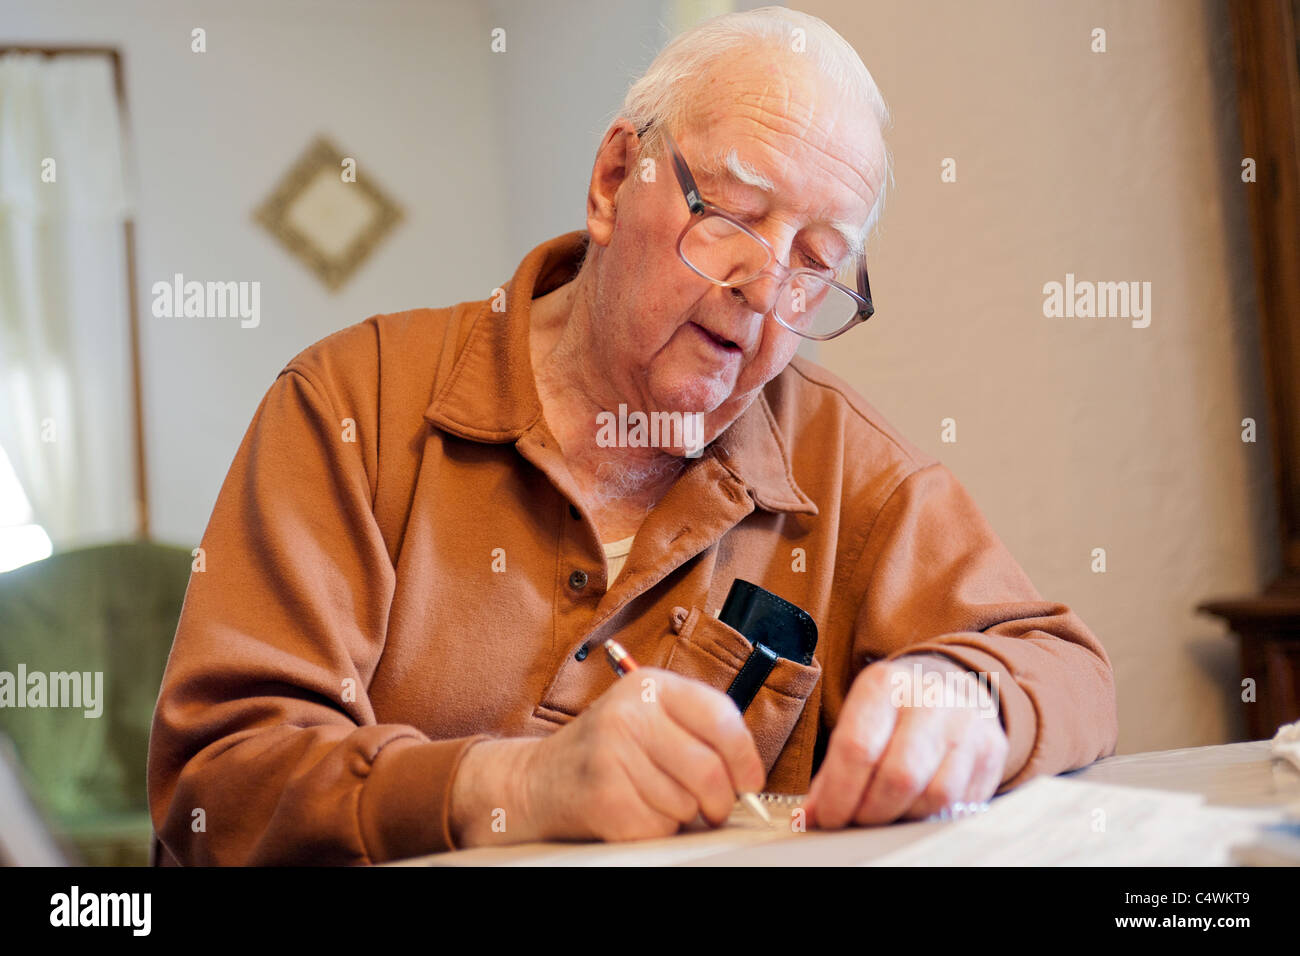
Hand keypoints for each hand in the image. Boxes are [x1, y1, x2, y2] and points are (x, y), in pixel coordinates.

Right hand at [449, 667, 764, 846]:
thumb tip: (749, 772)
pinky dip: (657, 829)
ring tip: (657, 798)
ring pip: (687, 802)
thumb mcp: (649, 715)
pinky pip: (660, 826)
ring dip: (683, 814)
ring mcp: (612, 753)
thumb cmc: (606, 749)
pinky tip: (636, 811)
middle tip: (713, 806)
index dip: (745, 757)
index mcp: (649, 684)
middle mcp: (629, 712)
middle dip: (720, 800)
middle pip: (710, 770)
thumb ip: (697, 727)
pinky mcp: (604, 796)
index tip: (750, 780)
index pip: (720, 717)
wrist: (538, 779)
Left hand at [803, 654, 1007, 828]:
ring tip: (886, 813)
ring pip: (934, 794)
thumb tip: (809, 818)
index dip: (839, 793)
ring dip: (903, 816)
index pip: (857, 748)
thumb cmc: (892, 713)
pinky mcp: (992, 748)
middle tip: (857, 821)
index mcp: (885, 684)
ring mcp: (967, 722)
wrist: (950, 686)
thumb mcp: (857, 722)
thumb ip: (833, 770)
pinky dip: (932, 814)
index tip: (828, 818)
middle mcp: (930, 697)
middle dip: (871, 811)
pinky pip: (961, 801)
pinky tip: (915, 806)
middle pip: (899, 776)